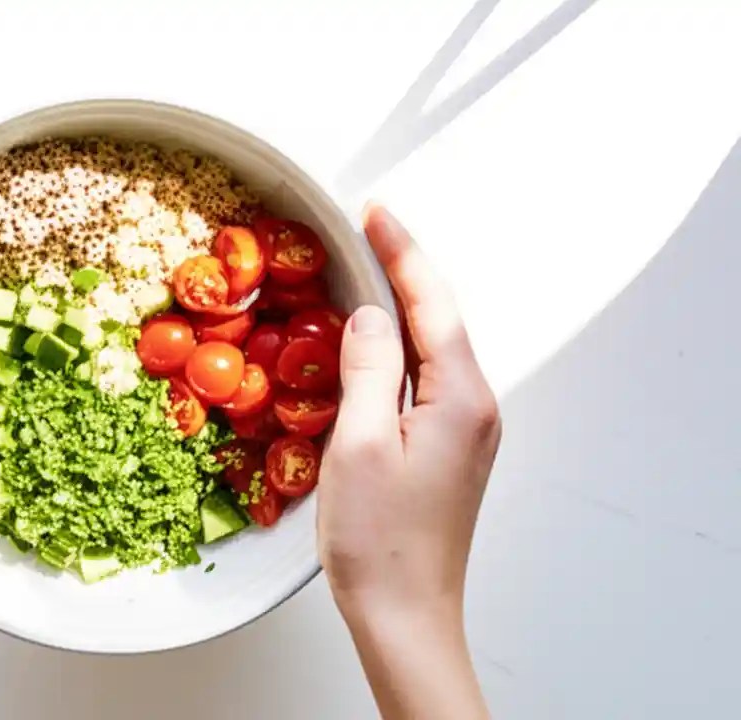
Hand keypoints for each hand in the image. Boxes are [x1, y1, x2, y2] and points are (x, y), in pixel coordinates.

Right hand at [318, 205, 499, 718]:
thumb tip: (368, 313)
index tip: (373, 211)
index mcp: (460, 398)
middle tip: (362, 232)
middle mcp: (475, 408)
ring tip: (360, 273)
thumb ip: (368, 367)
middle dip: (402, 272)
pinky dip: (397, 352)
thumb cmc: (378, 540)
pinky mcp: (449, 451)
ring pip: (432, 350)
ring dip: (399, 311)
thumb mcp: (359, 443)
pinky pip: (424, 381)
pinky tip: (370, 344)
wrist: (405, 614)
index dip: (400, 252)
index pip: (431, 303)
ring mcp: (466, 431)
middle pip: (439, 320)